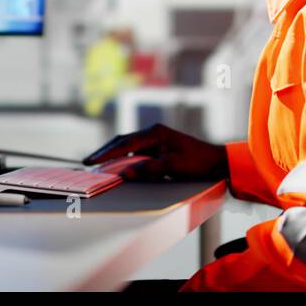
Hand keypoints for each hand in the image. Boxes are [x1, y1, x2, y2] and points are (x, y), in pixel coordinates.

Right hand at [83, 124, 228, 181]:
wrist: (217, 162)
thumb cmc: (198, 162)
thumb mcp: (173, 165)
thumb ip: (148, 168)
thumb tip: (125, 173)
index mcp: (155, 132)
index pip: (124, 143)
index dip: (106, 153)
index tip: (91, 161)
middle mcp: (153, 133)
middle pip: (122, 141)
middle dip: (105, 152)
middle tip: (88, 162)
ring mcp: (156, 139)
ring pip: (128, 146)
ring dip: (114, 155)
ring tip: (99, 164)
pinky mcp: (159, 148)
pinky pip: (136, 152)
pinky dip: (125, 158)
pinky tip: (118, 166)